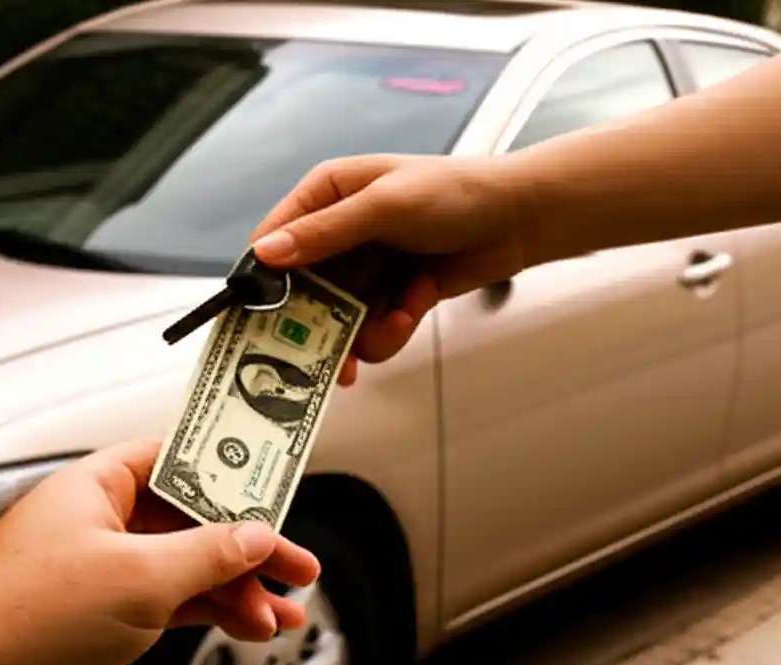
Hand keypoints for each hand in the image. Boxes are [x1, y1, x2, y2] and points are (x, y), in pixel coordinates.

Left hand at [0, 440, 320, 664]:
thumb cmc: (17, 617)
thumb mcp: (138, 577)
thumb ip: (206, 553)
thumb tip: (252, 536)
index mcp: (98, 484)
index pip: (180, 460)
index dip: (232, 474)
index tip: (274, 486)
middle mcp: (99, 519)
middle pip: (191, 519)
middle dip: (246, 547)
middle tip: (293, 565)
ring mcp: (99, 567)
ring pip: (184, 565)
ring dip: (232, 588)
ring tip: (276, 612)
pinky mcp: (97, 610)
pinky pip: (167, 599)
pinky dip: (205, 611)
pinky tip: (237, 623)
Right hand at [250, 154, 534, 381]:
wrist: (518, 218)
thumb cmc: (455, 193)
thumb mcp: (384, 207)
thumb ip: (325, 233)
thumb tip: (266, 253)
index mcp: (326, 194)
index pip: (272, 240)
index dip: (264, 279)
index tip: (262, 318)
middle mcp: (338, 231)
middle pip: (300, 292)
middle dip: (317, 324)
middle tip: (330, 355)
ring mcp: (365, 266)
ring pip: (336, 319)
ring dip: (364, 330)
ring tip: (399, 318)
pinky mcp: (390, 295)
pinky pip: (370, 328)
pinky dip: (392, 327)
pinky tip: (417, 303)